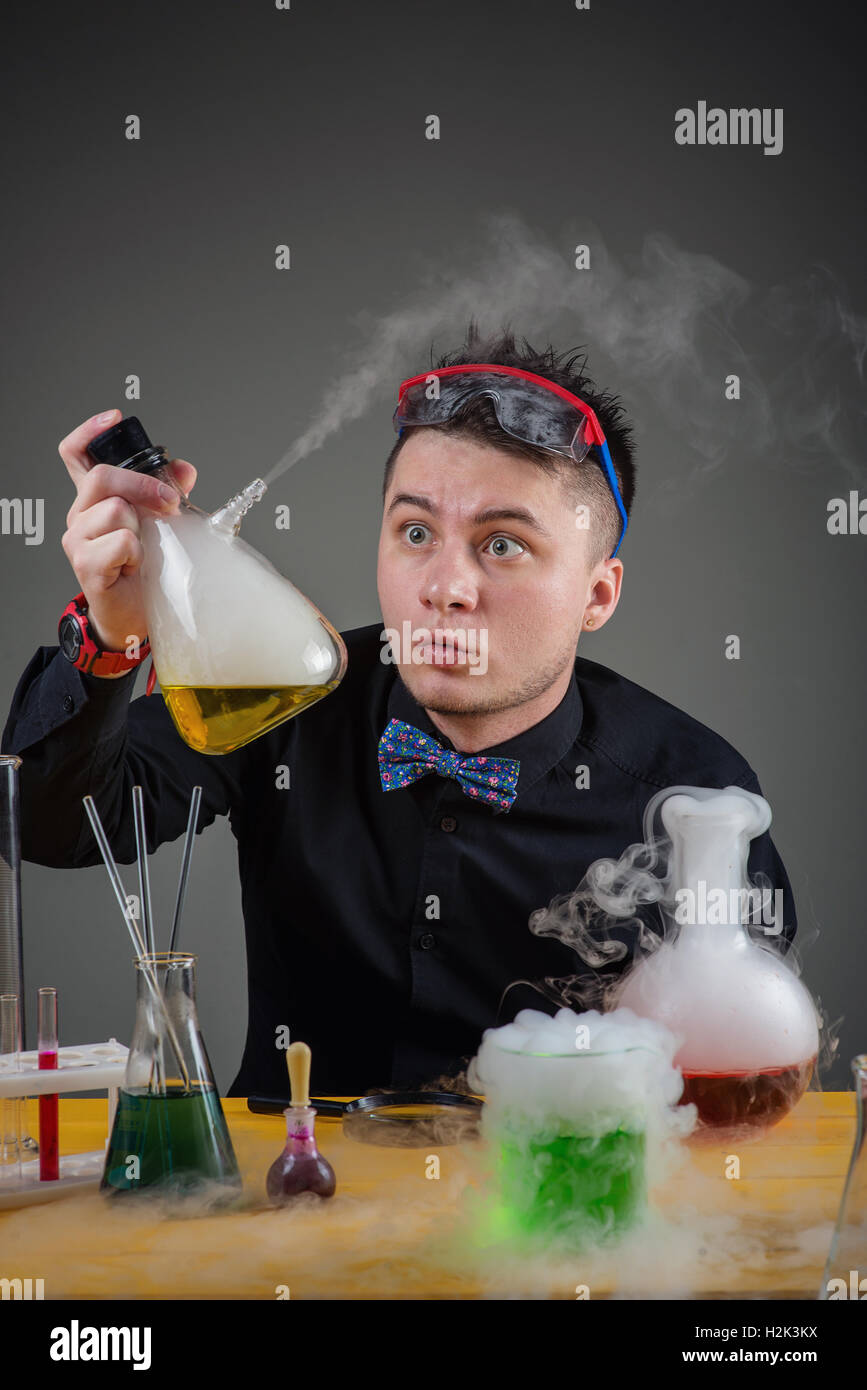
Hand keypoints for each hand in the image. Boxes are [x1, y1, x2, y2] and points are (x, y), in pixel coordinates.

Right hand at [59, 409, 196, 663]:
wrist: (134, 617)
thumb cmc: (144, 570)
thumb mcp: (160, 525)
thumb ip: (167, 493)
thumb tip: (184, 469)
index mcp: (94, 499)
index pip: (76, 454)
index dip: (90, 431)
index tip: (114, 418)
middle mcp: (80, 515)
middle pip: (103, 477)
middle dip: (144, 485)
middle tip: (171, 504)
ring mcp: (78, 539)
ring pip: (116, 510)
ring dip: (142, 528)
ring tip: (145, 550)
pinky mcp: (86, 565)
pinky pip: (121, 542)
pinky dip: (137, 553)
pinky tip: (135, 567)